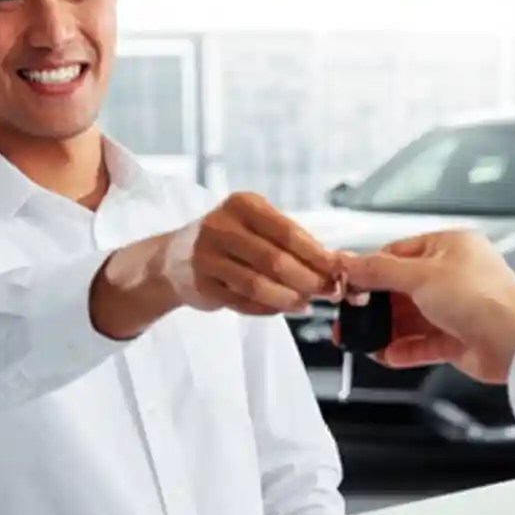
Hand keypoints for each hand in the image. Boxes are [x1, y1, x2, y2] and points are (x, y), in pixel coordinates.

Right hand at [161, 192, 338, 314]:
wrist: (176, 257)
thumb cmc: (231, 240)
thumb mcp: (256, 227)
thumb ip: (292, 243)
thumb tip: (335, 266)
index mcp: (243, 205)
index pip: (288, 232)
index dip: (317, 255)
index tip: (338, 270)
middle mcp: (221, 226)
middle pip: (275, 260)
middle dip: (308, 280)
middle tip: (328, 292)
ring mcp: (207, 256)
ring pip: (258, 285)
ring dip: (288, 299)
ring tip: (305, 304)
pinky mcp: (202, 285)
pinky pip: (243, 302)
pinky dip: (268, 309)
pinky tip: (282, 308)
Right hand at [339, 230, 514, 383]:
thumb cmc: (484, 299)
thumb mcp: (420, 276)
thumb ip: (379, 271)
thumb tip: (349, 262)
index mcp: (451, 247)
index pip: (399, 252)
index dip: (371, 268)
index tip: (348, 283)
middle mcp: (455, 275)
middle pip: (402, 288)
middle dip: (375, 305)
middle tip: (350, 316)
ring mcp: (457, 308)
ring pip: (411, 318)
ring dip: (386, 330)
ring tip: (361, 340)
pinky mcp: (459, 338)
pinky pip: (423, 343)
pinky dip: (404, 349)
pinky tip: (386, 354)